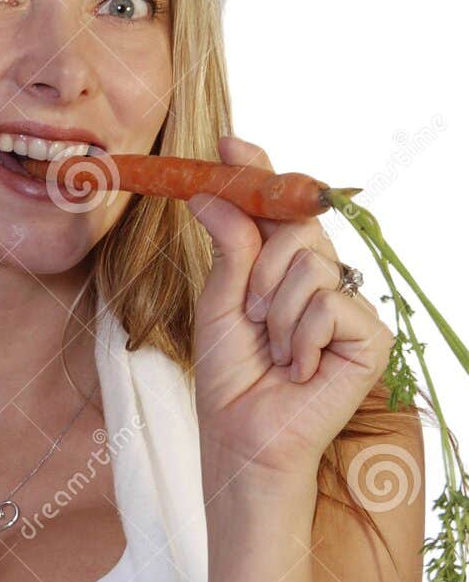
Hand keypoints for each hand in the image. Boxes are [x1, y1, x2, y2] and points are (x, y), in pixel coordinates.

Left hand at [185, 134, 392, 483]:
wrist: (245, 437)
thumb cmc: (231, 379)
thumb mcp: (220, 302)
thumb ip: (228, 246)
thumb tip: (211, 191)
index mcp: (281, 267)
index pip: (277, 207)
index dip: (258, 172)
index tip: (228, 144)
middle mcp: (321, 279)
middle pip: (299, 225)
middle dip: (262, 264)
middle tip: (250, 312)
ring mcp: (348, 305)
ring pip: (311, 263)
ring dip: (276, 312)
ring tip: (274, 352)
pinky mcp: (370, 336)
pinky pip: (330, 303)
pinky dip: (301, 337)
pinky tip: (299, 368)